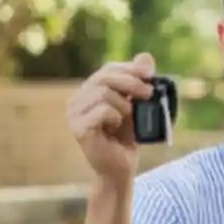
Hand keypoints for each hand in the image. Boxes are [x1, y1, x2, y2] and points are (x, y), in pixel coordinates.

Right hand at [67, 53, 155, 186]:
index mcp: (87, 91)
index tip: (149, 75)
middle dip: (131, 82)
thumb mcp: (136, 104)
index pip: (108, 69)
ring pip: (103, 93)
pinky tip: (116, 126)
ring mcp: (74, 114)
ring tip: (127, 118)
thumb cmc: (127, 136)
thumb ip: (139, 81)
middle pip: (104, 77)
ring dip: (124, 104)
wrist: (121, 167)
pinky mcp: (79, 128)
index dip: (129, 69)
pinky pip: (102, 110)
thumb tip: (145, 56)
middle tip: (149, 93)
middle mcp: (76, 100)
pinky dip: (116, 116)